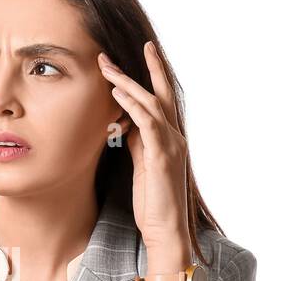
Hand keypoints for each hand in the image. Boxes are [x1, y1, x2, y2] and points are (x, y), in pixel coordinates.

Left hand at [98, 41, 191, 266]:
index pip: (159, 100)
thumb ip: (136, 143)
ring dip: (127, 82)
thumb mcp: (141, 166)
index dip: (147, 77)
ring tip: (106, 67)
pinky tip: (115, 93)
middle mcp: (174, 137)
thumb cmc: (152, 204)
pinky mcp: (163, 156)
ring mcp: (171, 145)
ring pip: (151, 102)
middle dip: (145, 67)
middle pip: (161, 92)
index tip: (131, 58)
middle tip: (122, 49)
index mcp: (169, 139)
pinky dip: (131, 105)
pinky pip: (147, 122)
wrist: (166, 231)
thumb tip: (124, 124)